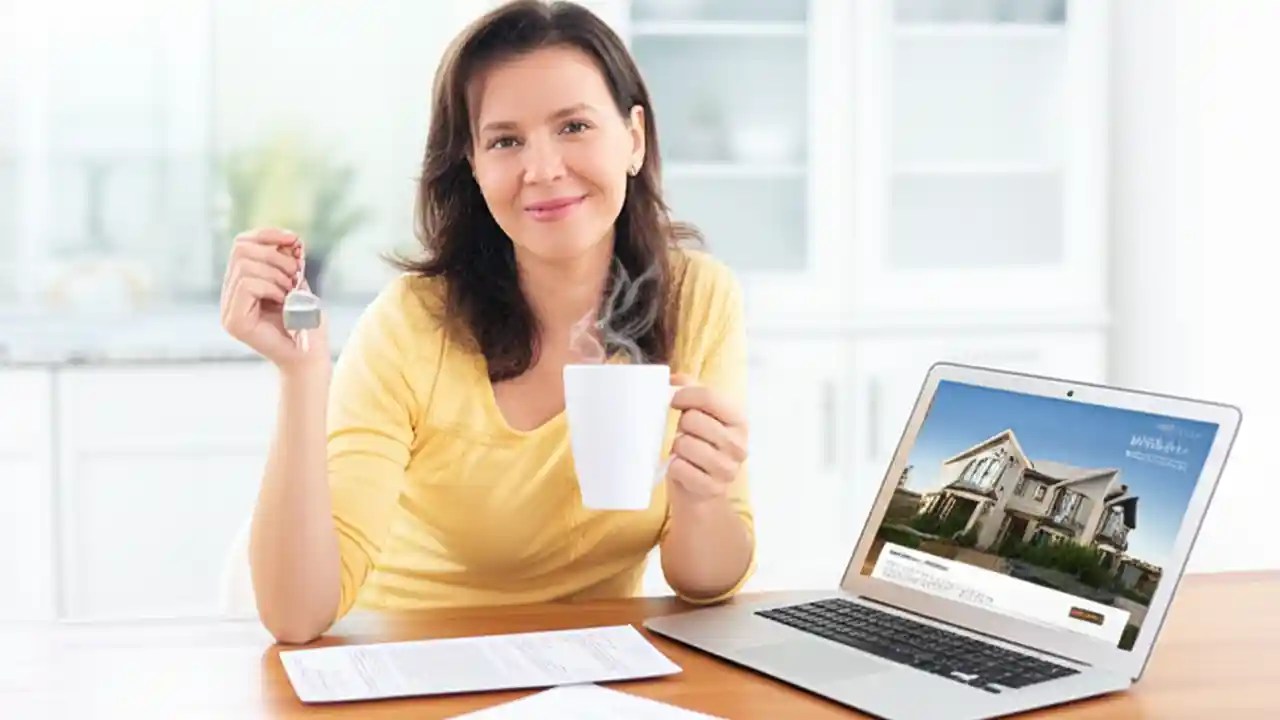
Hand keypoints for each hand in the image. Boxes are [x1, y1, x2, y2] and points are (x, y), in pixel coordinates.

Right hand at [220, 228, 328, 372]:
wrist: (310, 356)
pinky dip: (272, 288)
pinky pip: (247, 284)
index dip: (267, 235)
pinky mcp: (233, 321)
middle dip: (275, 256)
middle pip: (241, 250)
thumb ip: (286, 261)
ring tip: (290, 293)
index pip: (242, 243)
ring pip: (245, 267)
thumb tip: (289, 238)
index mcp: (240, 282)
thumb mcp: (297, 283)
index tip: (294, 240)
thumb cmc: (306, 322)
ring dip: (277, 275)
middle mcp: (229, 295)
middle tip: (294, 275)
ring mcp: (228, 309)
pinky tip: (283, 302)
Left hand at [666, 373, 748, 502]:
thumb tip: (674, 378)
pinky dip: (674, 468)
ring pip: (684, 444)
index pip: (708, 396)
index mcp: (738, 420)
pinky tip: (682, 469)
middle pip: (694, 420)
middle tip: (685, 435)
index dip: (684, 395)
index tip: (674, 401)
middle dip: (681, 426)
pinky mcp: (713, 488)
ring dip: (676, 448)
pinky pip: (680, 468)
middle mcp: (738, 444)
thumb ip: (691, 391)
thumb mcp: (700, 416)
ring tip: (684, 453)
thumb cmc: (698, 448)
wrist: (700, 493)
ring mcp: (728, 468)